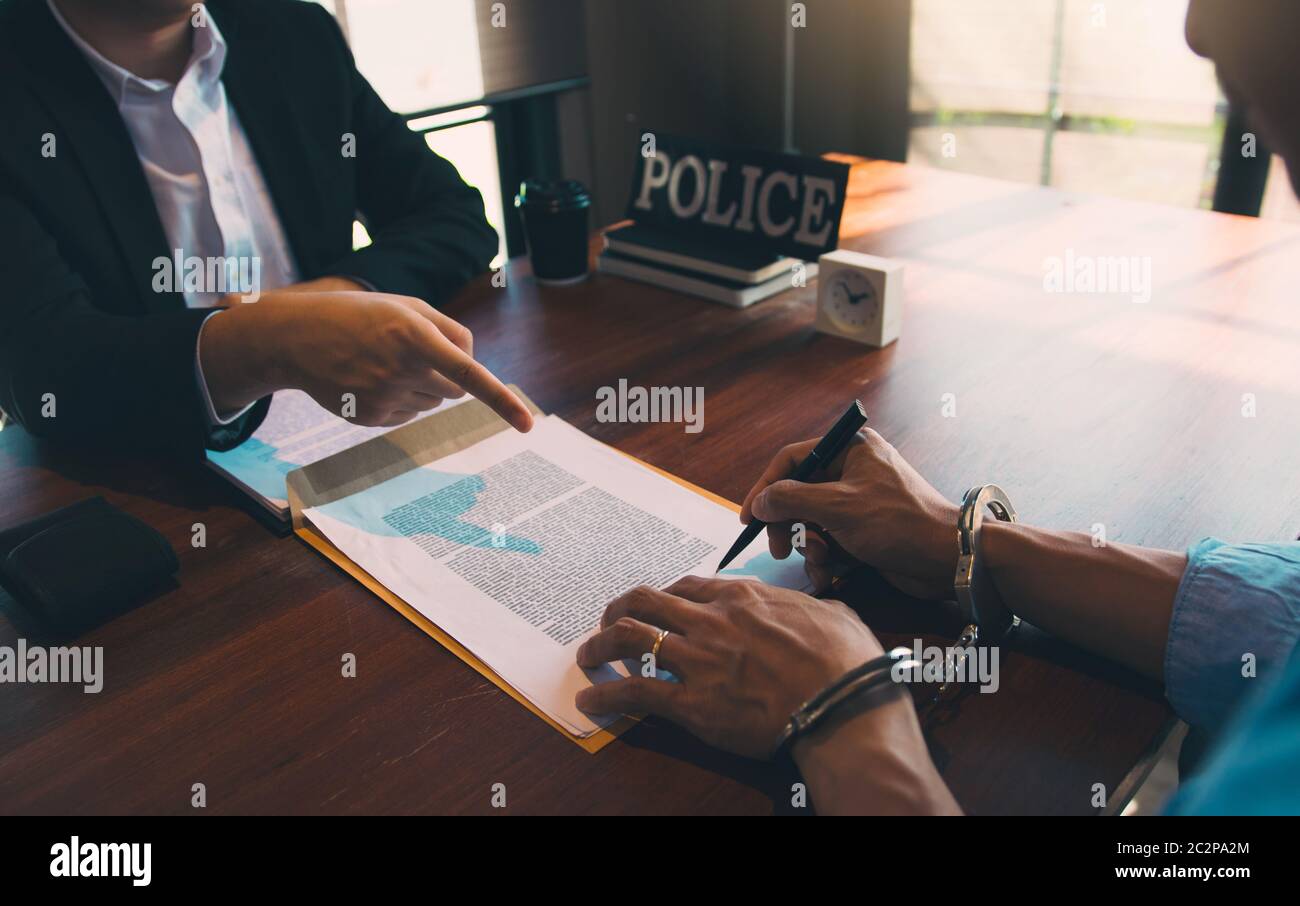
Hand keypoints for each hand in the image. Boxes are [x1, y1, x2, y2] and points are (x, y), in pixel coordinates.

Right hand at [199, 289, 533, 430]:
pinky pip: (409, 416)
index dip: (502, 401)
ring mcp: (384, 398)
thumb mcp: (408, 307)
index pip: (469, 373)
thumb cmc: (363, 316)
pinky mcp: (371, 419)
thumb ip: (451, 331)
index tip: (528, 424)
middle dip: (445, 375)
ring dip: (423, 386)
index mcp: (414, 335)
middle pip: (455, 390)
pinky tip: (371, 380)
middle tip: (411, 354)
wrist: (297, 337)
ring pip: (433, 404)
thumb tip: (474, 364)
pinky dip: (401, 400)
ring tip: (384, 363)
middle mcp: (400, 370)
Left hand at [575, 576, 884, 758]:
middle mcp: (713, 620)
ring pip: (630, 637)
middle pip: (646, 601)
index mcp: (743, 598)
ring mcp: (700, 659)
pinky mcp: (693, 702)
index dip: (664, 596)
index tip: (656, 607)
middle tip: (607, 622)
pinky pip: (636, 691)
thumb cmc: (846, 661)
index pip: (688, 586)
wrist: (843, 703)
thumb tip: (826, 608)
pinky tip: (590, 703)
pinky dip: (606, 697)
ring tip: (587, 657)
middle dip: (618, 609)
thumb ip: (815, 607)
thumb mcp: (834, 615)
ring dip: (600, 645)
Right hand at [739, 428, 957, 598]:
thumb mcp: (837, 507)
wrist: (947, 558)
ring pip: (813, 520)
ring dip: (810, 546)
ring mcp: (859, 500)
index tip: (749, 517)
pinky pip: (831, 538)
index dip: (766, 488)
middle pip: (799, 493)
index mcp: (850, 449)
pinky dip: (826, 556)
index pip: (793, 460)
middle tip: (781, 550)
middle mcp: (853, 469)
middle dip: (789, 524)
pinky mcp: (865, 528)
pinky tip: (830, 572)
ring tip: (820, 563)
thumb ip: (791, 499)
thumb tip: (760, 503)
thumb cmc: (897, 522)